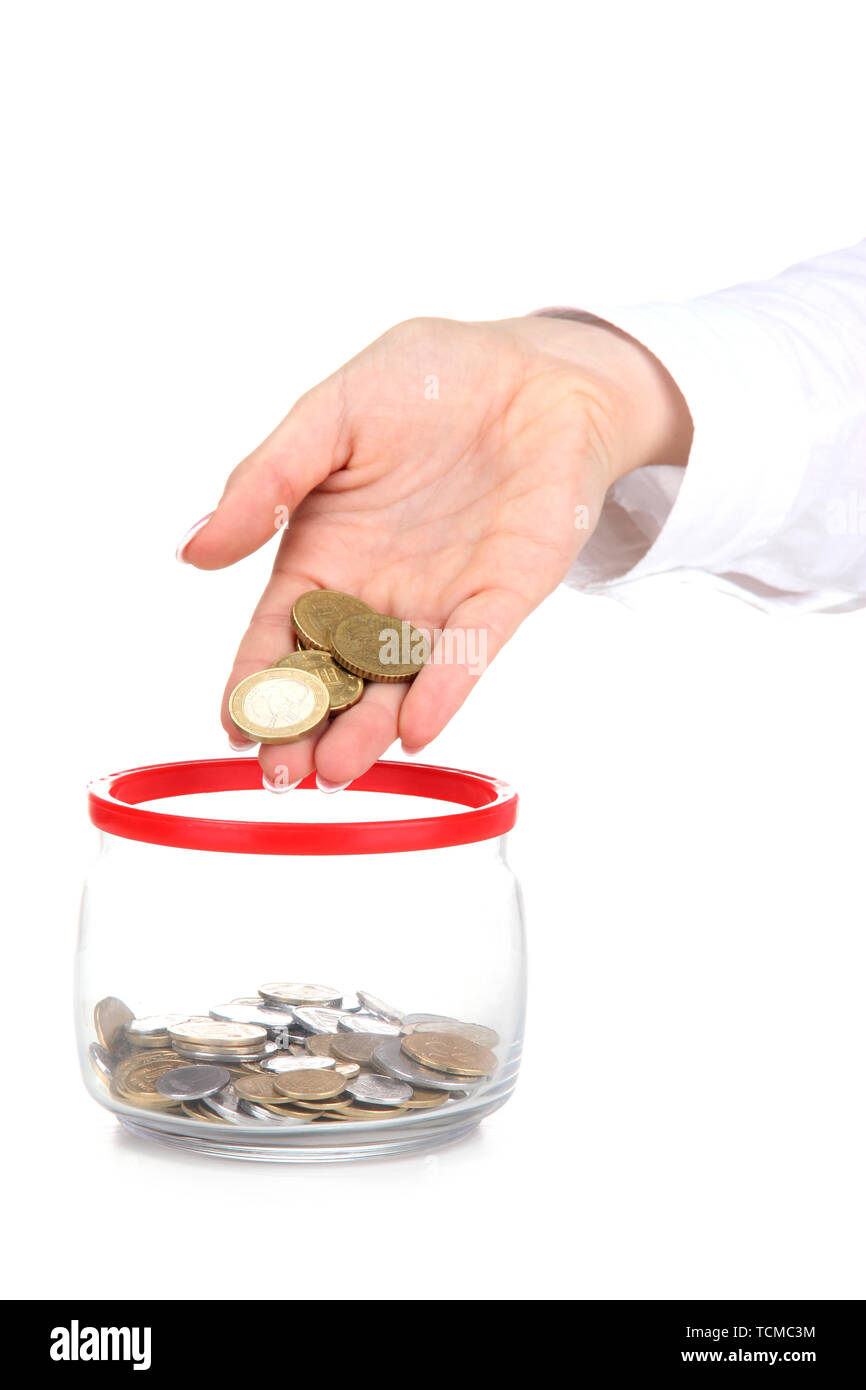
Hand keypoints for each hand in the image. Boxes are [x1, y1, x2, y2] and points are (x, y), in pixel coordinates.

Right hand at [180, 315, 690, 786]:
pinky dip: (445, 688)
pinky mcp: (500, 598)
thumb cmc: (424, 382)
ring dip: (369, 728)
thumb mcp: (329, 418)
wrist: (533, 370)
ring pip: (396, 681)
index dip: (255, 682)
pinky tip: (419, 727)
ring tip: (340, 771)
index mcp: (323, 556)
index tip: (235, 727)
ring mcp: (438, 602)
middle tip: (284, 775)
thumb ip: (266, 482)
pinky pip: (468, 652)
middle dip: (307, 728)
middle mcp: (376, 593)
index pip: (279, 635)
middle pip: (334, 677)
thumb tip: (193, 551)